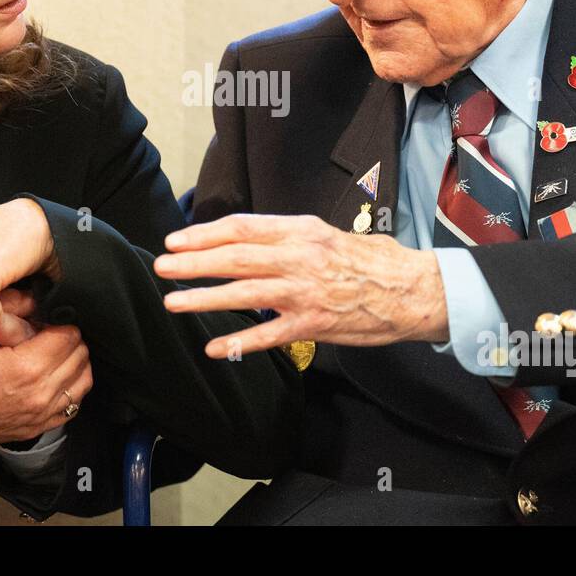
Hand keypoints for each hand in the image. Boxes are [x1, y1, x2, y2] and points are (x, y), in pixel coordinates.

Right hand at [0, 321, 92, 454]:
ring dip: (75, 363)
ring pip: (82, 380)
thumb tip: (27, 298)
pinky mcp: (38, 427)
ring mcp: (41, 413)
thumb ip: (2, 316)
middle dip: (70, 341)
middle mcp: (40, 392)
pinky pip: (73, 406)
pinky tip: (59, 378)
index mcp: (27, 367)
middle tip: (55, 335)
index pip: (68, 337)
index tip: (50, 322)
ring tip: (60, 354)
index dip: (60, 324)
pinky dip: (72, 389)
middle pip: (80, 355)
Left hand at [154, 213, 448, 357]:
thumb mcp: (327, 234)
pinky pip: (269, 335)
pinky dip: (239, 343)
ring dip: (204, 297)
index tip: (176, 240)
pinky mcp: (314, 324)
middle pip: (235, 257)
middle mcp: (299, 257)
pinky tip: (214, 348)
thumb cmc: (371, 260)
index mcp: (301, 230)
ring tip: (173, 302)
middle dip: (193, 262)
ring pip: (244, 293)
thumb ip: (287, 237)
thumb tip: (246, 240)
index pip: (242, 227)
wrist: (413, 290)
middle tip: (162, 266)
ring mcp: (305, 292)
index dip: (204, 234)